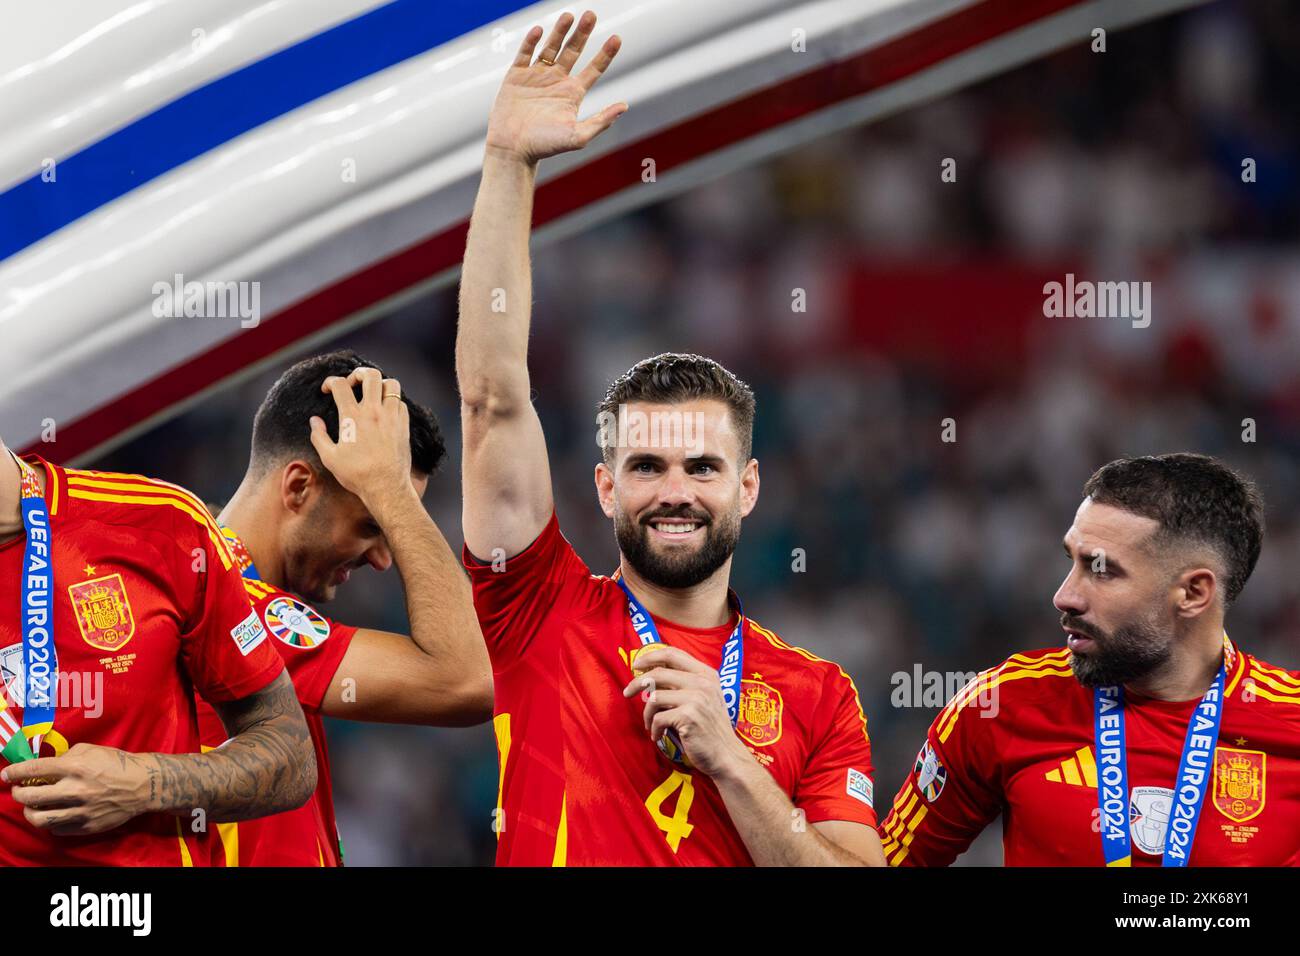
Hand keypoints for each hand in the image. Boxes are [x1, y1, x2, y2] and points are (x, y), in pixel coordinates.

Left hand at [3, 743, 150, 834]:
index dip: (15, 772)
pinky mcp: (86, 826)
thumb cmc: (118, 764)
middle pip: (30, 797)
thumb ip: (67, 755)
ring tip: (32, 807)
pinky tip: (55, 814)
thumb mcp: (93, 750)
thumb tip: (47, 766)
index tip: (7, 775)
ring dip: (30, 812)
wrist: (144, 785)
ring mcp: (80, 810)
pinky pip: (57, 829)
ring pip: (39, 818)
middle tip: (19, 791)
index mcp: (75, 767)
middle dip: (18, 793)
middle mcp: (74, 790)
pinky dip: (51, 822)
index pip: (34, 770)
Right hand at [310, 367, 412, 510]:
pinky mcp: (404, 425)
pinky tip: (384, 410)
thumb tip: (314, 421)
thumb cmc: (356, 474)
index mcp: (352, 417)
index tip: (328, 389)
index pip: (341, 385)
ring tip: (371, 394)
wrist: (386, 487)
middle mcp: (374, 412)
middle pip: (370, 375)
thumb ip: (319, 436)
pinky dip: (392, 400)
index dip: (331, 382)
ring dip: (379, 384)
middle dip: (359, 373)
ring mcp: (391, 417)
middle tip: (352, 383)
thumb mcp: (329, 457)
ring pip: (391, 384)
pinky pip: (401, 402)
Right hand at [485, 10, 626, 165]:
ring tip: (569, 16)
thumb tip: (624, 106)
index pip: (594, 69)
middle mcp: (556, 81)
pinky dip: (531, 41)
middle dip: (582, 33)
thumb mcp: (578, 136)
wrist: (513, 149)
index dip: (605, 54)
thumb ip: (601, 121)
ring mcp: (536, 76)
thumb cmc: (545, 147)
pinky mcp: (516, 76)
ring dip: (559, 31)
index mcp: (572, 94)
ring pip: (551, 47)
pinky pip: (525, 53)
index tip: (617, 38)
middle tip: (591, 15)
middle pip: (573, 51)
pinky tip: (539, 30)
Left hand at [622, 645, 750, 778]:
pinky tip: (658, 736)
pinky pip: (658, 718)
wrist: (726, 755)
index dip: (650, 656)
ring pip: (655, 697)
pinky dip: (654, 728)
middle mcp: (702, 682)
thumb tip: (649, 675)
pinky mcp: (689, 716)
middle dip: (637, 682)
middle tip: (627, 692)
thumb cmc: (710, 728)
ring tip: (650, 724)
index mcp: (706, 673)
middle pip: (658, 673)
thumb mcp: (704, 697)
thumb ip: (684, 683)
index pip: (672, 653)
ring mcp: (696, 698)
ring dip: (646, 713)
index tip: (636, 665)